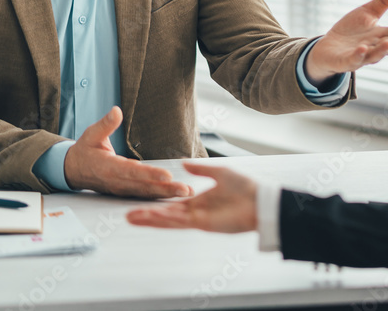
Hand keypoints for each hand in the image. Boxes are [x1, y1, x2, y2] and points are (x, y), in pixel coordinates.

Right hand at [63, 106, 193, 198]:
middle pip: (144, 186)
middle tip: (185, 189)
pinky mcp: (126, 191)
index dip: (149, 174)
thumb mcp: (91, 134)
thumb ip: (105, 124)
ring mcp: (122, 189)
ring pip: (146, 193)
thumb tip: (116, 111)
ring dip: (166, 193)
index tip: (167, 175)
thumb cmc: (85, 150)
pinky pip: (144, 194)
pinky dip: (159, 195)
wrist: (73, 170)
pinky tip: (174, 194)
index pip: (132, 171)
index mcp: (108, 167)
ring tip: (185, 192)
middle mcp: (117, 181)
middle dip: (165, 188)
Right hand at [126, 162, 257, 232]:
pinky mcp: (203, 223)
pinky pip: (179, 222)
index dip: (156, 205)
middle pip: (165, 215)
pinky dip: (164, 220)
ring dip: (150, 219)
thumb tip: (184, 164)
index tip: (141, 204)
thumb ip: (201, 169)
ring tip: (131, 218)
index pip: (172, 205)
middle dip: (146, 216)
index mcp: (198, 202)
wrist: (260, 200)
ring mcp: (198, 219)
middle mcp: (195, 212)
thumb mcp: (220, 172)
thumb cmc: (245, 188)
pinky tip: (151, 218)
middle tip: (127, 216)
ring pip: (168, 220)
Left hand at [305, 0, 387, 84]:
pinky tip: (362, 48)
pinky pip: (353, 60)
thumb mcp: (367, 13)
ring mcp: (361, 57)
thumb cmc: (351, 30)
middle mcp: (374, 48)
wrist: (328, 47)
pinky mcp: (346, 62)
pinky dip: (358, 55)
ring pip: (374, 55)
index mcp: (381, 36)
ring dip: (382, 50)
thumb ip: (383, 1)